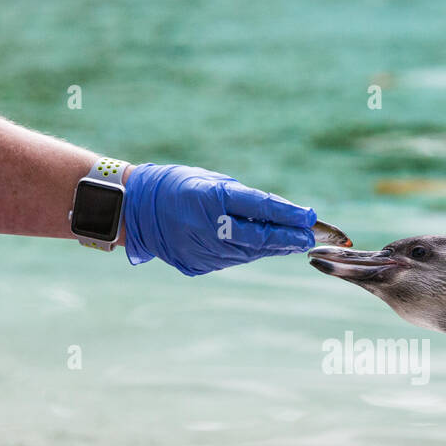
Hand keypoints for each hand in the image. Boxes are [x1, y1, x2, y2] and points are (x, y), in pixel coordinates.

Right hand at [123, 164, 315, 274]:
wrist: (135, 210)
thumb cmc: (177, 186)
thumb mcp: (211, 180)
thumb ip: (244, 198)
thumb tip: (281, 213)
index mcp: (211, 198)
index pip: (260, 207)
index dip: (288, 214)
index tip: (310, 217)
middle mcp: (207, 227)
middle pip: (258, 237)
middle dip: (287, 238)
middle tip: (308, 237)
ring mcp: (202, 250)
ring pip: (248, 252)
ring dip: (272, 248)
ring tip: (293, 243)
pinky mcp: (198, 264)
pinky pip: (232, 259)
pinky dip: (250, 252)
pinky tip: (264, 248)